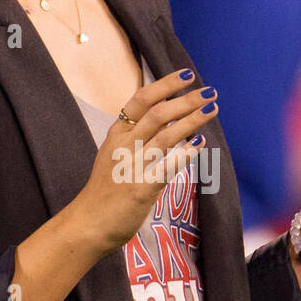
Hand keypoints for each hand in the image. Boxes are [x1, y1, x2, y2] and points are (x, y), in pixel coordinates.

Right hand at [79, 69, 217, 254]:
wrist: (88, 224)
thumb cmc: (105, 191)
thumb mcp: (114, 155)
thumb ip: (135, 136)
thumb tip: (166, 116)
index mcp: (117, 134)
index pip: (142, 99)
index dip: (166, 84)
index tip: (187, 75)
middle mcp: (124, 146)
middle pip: (159, 113)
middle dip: (187, 100)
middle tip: (210, 92)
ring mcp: (132, 166)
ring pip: (167, 135)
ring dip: (192, 120)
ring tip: (212, 110)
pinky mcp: (141, 188)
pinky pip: (168, 166)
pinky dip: (186, 153)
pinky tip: (201, 143)